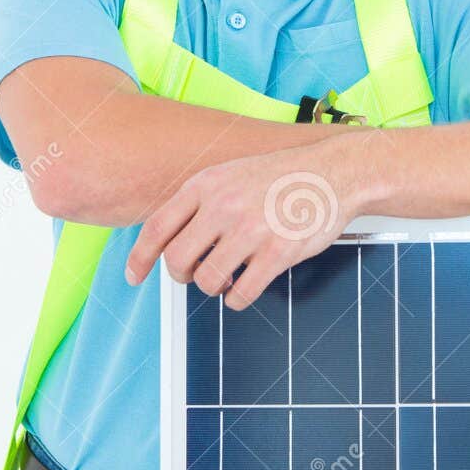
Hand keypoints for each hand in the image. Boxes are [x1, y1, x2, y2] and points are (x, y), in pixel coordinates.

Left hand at [122, 140, 372, 309]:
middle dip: (182, 275)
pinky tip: (244, 287)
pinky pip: (241, 294)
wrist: (335, 171)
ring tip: (228, 278)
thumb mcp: (231, 174)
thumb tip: (169, 242)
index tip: (134, 277)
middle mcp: (224, 206)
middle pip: (177, 260)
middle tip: (197, 274)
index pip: (157, 227)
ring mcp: (252, 229)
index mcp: (207, 185)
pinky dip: (237, 299)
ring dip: (213, 288)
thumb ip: (200, 203)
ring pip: (207, 281)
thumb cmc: (282, 177)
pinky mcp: (279, 252)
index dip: (140, 258)